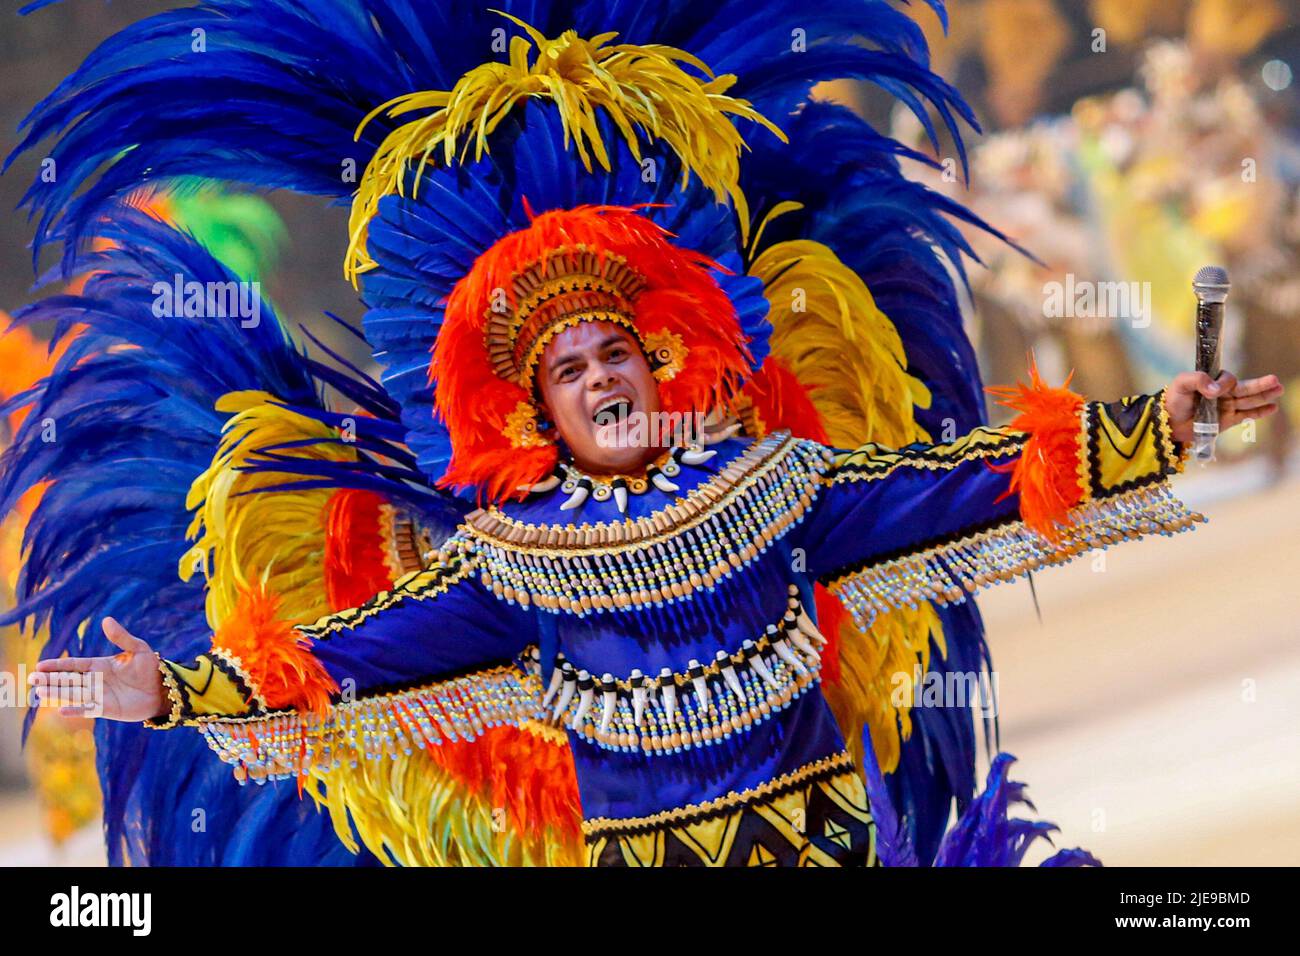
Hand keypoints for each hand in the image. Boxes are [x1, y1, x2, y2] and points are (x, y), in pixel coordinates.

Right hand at [29, 617, 167, 721]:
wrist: (163, 689)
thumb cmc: (150, 668)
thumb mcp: (138, 649)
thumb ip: (121, 637)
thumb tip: (106, 620)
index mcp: (99, 665)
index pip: (74, 664)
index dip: (57, 665)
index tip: (40, 665)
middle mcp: (95, 681)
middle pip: (68, 680)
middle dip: (50, 680)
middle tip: (31, 679)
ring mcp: (99, 695)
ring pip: (73, 694)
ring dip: (57, 694)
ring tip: (39, 693)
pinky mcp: (106, 709)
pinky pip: (88, 710)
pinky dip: (76, 710)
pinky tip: (62, 711)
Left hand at [1163, 371, 1283, 443]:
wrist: (1168, 422)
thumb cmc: (1173, 400)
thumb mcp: (1181, 384)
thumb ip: (1198, 380)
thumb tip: (1216, 389)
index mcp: (1213, 380)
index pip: (1228, 379)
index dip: (1225, 383)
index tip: (1215, 391)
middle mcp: (1223, 393)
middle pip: (1245, 387)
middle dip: (1261, 384)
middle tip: (1276, 380)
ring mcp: (1227, 407)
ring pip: (1249, 400)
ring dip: (1264, 396)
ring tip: (1279, 390)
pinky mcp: (1228, 421)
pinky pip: (1246, 415)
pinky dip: (1259, 412)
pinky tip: (1272, 407)